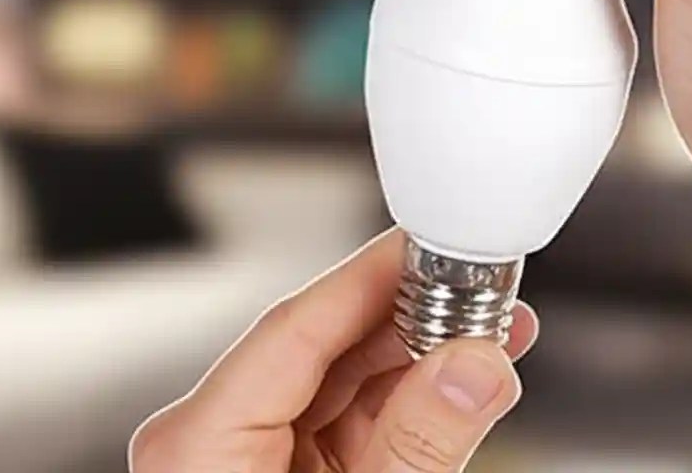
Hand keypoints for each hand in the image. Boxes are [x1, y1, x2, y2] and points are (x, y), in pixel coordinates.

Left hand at [129, 230, 537, 472]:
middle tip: (485, 288)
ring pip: (344, 385)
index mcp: (197, 445)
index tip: (432, 241)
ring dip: (421, 358)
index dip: (371, 277)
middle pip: (323, 350)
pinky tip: (462, 381)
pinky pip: (351, 425)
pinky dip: (409, 404)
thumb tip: (478, 363)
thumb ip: (421, 443)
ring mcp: (249, 464)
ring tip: (494, 330)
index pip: (294, 328)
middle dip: (412, 318)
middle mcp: (213, 443)